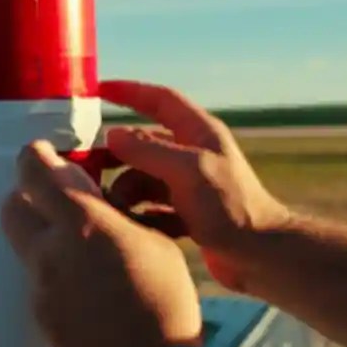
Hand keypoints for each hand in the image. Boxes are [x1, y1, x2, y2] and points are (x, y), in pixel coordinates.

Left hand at [0, 140, 202, 346]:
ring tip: (82, 242)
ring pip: (25, 243)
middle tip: (60, 196)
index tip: (47, 152)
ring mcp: (39, 288)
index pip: (34, 172)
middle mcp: (49, 253)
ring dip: (44, 232)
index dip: (37, 155)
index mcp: (82, 224)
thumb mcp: (157, 243)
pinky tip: (86, 278)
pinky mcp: (40, 315)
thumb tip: (104, 203)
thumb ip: (120, 214)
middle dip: (29, 194)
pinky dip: (54, 266)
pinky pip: (37, 276)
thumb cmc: (165, 305)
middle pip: (12, 206)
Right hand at [99, 80, 293, 291]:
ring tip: (108, 205)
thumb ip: (149, 151)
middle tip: (86, 168)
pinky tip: (127, 226)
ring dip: (125, 190)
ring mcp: (191, 185)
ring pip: (144, 178)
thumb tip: (113, 134)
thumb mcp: (188, 171)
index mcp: (199, 133)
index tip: (99, 90)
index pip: (161, 99)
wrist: (261, 256)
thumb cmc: (231, 207)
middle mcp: (194, 155)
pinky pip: (152, 208)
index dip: (130, 92)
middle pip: (145, 144)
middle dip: (117, 155)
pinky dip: (139, 214)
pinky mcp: (188, 214)